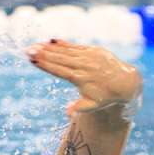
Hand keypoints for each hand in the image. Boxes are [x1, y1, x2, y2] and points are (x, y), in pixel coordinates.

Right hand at [27, 40, 142, 112]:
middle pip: (59, 59)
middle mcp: (83, 65)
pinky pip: (74, 46)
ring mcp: (88, 56)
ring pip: (65, 51)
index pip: (59, 70)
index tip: (33, 60)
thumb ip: (79, 107)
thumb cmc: (105, 96)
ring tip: (35, 45)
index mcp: (80, 79)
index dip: (46, 65)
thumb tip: (68, 113)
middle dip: (43, 54)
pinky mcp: (92, 50)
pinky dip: (63, 44)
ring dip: (49, 48)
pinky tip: (51, 41)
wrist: (124, 82)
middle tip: (28, 50)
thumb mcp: (93, 105)